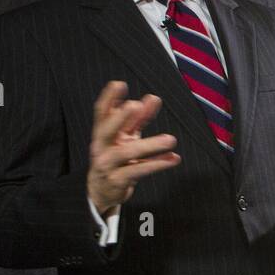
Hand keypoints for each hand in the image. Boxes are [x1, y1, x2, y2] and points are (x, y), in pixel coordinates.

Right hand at [86, 80, 180, 214]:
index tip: (119, 84)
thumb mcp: (125, 137)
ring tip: (170, 139)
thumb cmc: (116, 158)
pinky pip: (139, 171)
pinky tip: (173, 158)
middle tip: (134, 105)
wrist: (102, 191)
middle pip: (106, 130)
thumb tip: (153, 98)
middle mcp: (101, 147)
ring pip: (126, 153)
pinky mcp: (118, 181)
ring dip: (149, 145)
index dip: (109, 98)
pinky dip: (157, 164)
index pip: (101, 112)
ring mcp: (107, 165)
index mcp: (102, 133)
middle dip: (119, 118)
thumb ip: (139, 118)